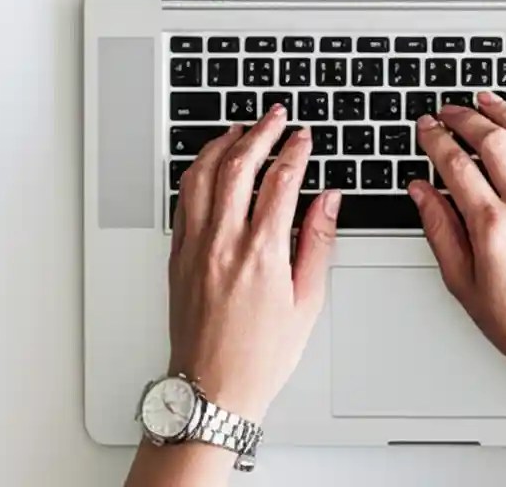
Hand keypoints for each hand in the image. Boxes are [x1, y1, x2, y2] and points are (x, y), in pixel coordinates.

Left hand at [168, 105, 338, 419]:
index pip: (280, 181)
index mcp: (261, 253)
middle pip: (238, 166)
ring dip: (222, 145)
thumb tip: (328, 201)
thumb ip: (317, 243)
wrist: (212, 389)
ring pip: (201, 176)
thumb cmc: (261, 355)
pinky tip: (210, 167)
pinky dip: (198, 173)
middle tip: (275, 117)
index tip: (304, 138)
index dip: (295, 151)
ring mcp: (195, 248)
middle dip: (260, 132)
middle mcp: (223, 243)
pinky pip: (183, 200)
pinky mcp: (177, 257)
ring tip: (240, 130)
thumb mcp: (307, 301)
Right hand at [409, 92, 505, 382]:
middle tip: (449, 111)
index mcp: (492, 227)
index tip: (426, 128)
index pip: (456, 165)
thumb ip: (440, 229)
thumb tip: (420, 190)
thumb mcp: (461, 281)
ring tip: (485, 100)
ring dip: (505, 111)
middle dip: (464, 117)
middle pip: (492, 141)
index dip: (436, 139)